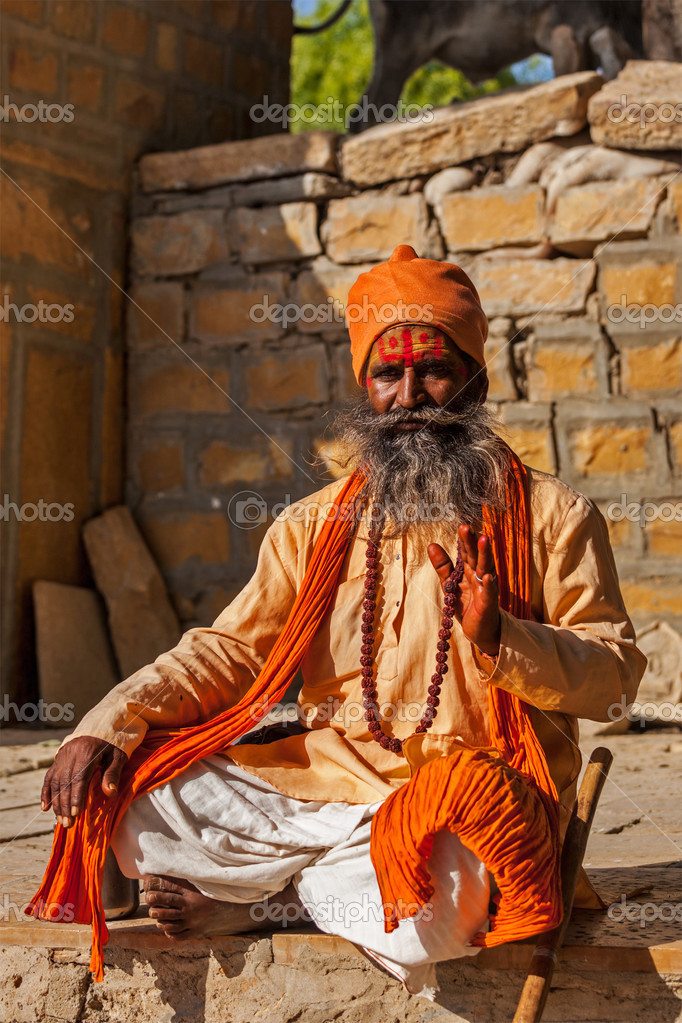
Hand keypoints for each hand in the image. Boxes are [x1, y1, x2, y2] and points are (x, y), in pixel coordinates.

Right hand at [41, 736, 127, 828]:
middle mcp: (71, 754)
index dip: (76, 796)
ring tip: (60, 820)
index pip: (79, 777)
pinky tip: (45, 807)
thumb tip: (110, 793)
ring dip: (56, 803)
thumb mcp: (118, 756)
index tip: (76, 813)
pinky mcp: (57, 759)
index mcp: (87, 752)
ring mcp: (62, 756)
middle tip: (68, 823)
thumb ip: (113, 773)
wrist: (100, 726)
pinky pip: (48, 777)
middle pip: (65, 782)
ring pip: (55, 782)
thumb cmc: (112, 744)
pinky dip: (45, 793)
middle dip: (65, 805)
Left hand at [428, 524, 500, 657]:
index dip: (464, 540)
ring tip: (483, 540)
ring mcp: (486, 589)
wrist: (479, 630)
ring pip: (486, 569)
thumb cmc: (467, 604)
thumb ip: (442, 565)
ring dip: (485, 555)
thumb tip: (431, 544)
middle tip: (467, 527)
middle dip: (473, 542)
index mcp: (470, 570)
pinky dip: (488, 585)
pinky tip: (486, 576)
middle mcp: (480, 576)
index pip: (467, 552)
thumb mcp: (450, 584)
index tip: (462, 526)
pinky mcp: (488, 604)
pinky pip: (489, 593)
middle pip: (476, 556)